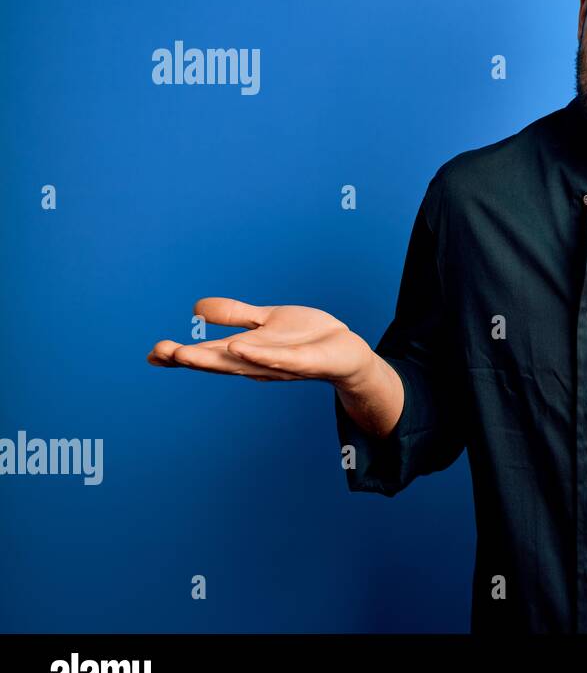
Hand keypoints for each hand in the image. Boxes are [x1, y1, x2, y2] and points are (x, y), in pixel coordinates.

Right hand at [146, 297, 375, 388]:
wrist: (347, 353)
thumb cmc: (306, 338)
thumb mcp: (266, 321)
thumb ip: (235, 315)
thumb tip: (195, 308)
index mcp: (246, 352)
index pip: (209, 354)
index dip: (180, 356)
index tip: (153, 353)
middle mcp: (258, 363)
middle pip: (219, 362)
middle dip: (189, 359)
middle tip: (160, 353)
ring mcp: (281, 365)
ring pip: (244, 365)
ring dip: (216, 360)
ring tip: (187, 355)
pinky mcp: (306, 363)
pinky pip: (281, 361)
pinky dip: (261, 357)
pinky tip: (241, 349)